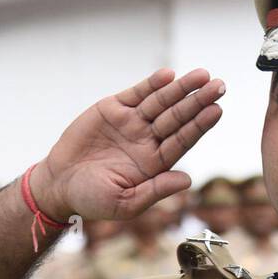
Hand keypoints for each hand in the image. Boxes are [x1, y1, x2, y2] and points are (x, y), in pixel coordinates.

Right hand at [34, 68, 224, 220]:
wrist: (58, 185)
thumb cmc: (92, 199)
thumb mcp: (126, 203)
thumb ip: (156, 190)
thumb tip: (187, 180)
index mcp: (156, 163)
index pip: (183, 140)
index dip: (200, 125)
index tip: (217, 110)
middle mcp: (148, 140)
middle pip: (178, 117)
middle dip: (198, 101)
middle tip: (219, 85)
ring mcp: (132, 123)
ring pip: (161, 102)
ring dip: (181, 88)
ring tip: (202, 75)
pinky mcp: (112, 109)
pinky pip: (137, 94)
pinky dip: (152, 84)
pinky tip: (168, 75)